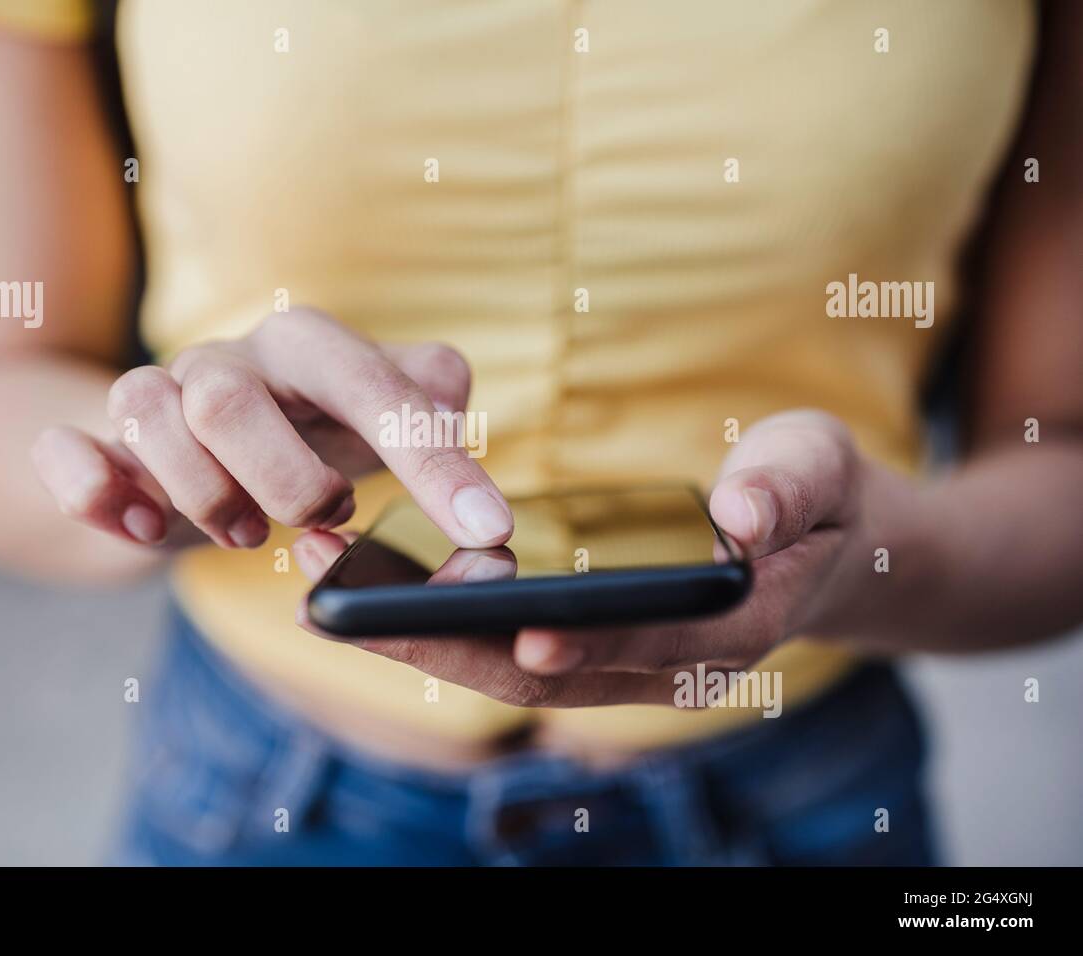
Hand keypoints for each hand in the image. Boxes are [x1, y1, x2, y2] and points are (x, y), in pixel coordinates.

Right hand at [30, 309, 512, 550]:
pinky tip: (141, 525)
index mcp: (307, 347)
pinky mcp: (98, 446)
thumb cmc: (312, 432)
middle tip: (323, 518)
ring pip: (145, 412)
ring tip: (243, 532)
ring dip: (200, 493)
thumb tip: (457, 407)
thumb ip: (428, 404)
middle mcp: (226, 360)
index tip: (487, 529)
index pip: (371, 385)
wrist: (205, 443)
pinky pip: (67, 452)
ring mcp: (154, 397)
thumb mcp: (378, 417)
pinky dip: (93, 489)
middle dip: (284, 480)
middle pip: (228, 397)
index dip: (430, 458)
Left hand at [293, 409, 871, 706]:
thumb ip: (787, 486)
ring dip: (412, 635)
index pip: (642, 647)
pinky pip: (499, 645)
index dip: (581, 640)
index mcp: (727, 626)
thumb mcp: (818, 466)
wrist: (824, 545)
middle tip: (337, 601)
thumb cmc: (816, 497)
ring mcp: (617, 665)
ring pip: (504, 669)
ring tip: (319, 583)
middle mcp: (661, 666)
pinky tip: (367, 584)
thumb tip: (738, 513)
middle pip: (540, 673)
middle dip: (437, 643)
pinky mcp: (584, 646)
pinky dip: (432, 621)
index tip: (512, 627)